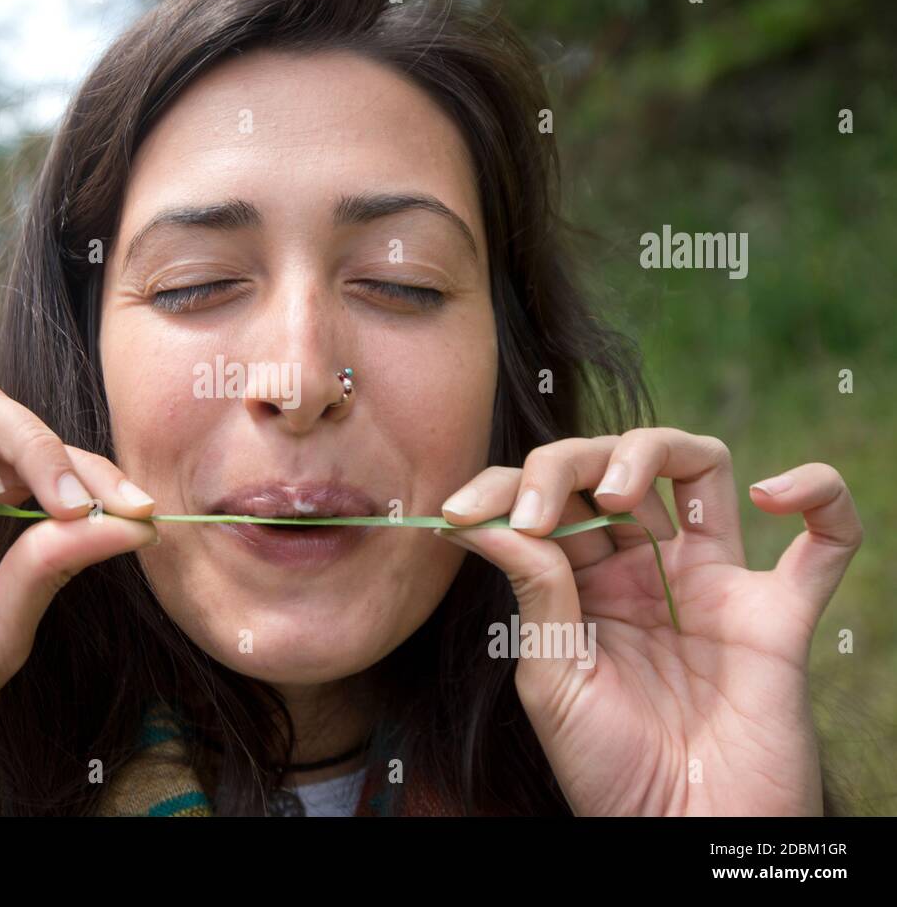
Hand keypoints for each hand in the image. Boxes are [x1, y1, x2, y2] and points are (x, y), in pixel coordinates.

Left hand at [434, 428, 862, 814]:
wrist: (677, 835)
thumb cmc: (607, 769)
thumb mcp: (551, 677)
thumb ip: (533, 590)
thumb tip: (478, 518)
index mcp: (585, 583)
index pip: (551, 500)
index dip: (506, 488)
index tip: (460, 510)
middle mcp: (648, 570)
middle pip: (615, 466)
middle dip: (567, 465)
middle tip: (536, 512)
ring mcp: (714, 585)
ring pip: (701, 466)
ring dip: (655, 451)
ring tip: (619, 494)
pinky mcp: (778, 616)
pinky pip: (826, 543)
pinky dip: (819, 496)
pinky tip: (770, 495)